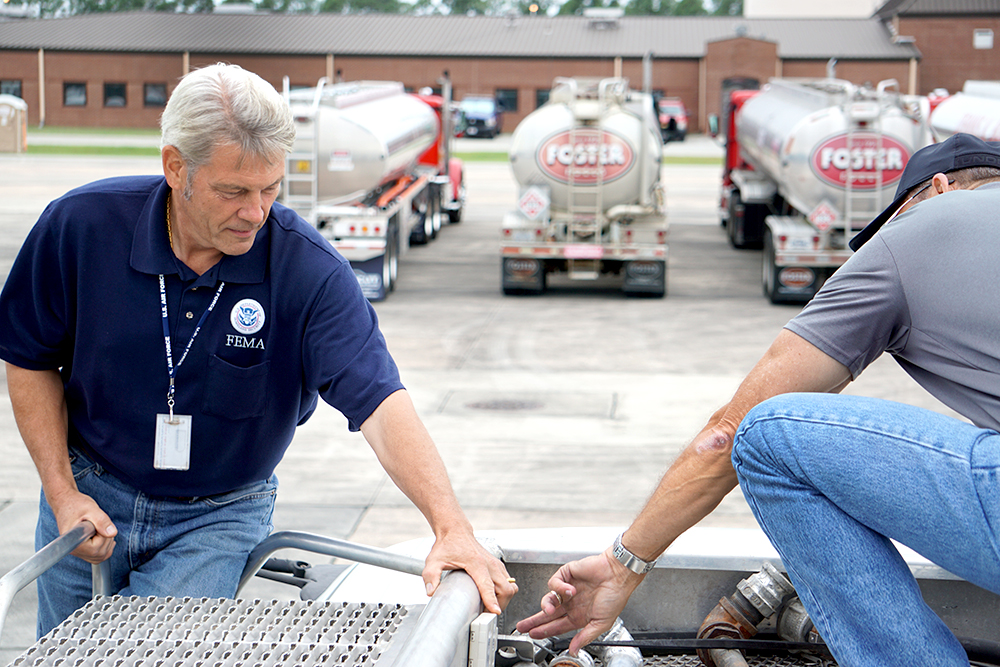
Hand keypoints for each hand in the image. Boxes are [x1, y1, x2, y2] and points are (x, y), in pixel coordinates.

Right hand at [51, 490, 116, 563]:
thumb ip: (102, 521)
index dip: (102, 535)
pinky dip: (105, 545)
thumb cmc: (76, 505)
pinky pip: (98, 556)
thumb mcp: (91, 509)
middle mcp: (74, 551)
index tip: (96, 524)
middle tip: (99, 523)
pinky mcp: (82, 550)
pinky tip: (101, 534)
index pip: (97, 549)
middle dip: (106, 537)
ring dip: (106, 541)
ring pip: (101, 556)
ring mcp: (78, 552)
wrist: (66, 502)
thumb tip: (112, 533)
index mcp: (73, 543)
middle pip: (101, 553)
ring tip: (98, 527)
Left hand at [422, 530, 516, 613]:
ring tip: (490, 606)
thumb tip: (431, 591)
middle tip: (487, 614)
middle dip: (501, 604)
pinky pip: (509, 581)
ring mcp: (496, 564)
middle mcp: (490, 564)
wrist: (456, 531)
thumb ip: (430, 576)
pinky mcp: (497, 565)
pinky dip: (505, 591)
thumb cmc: (447, 545)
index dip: (492, 601)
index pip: (488, 586)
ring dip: (504, 599)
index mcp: (477, 563)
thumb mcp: (434, 560)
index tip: (495, 612)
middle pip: (506, 589)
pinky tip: (492, 595)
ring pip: (511, 586)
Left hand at [515, 549, 641, 655]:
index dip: (544, 631)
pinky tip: (570, 590)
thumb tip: (574, 650)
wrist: (618, 574)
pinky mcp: (566, 575)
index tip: (533, 635)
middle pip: (548, 614)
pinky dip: (559, 587)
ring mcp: (568, 589)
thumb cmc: (615, 596)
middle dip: (534, 621)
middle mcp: (572, 603)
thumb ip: (585, 637)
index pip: (557, 626)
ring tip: (549, 610)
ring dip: (546, 605)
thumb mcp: (602, 623)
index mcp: (579, 616)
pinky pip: (554, 583)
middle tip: (523, 626)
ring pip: (548, 599)